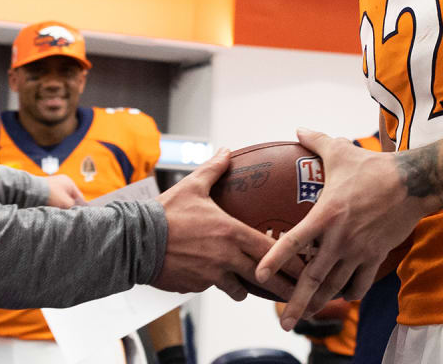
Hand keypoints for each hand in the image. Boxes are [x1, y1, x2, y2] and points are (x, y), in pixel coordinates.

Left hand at [46, 174, 85, 208]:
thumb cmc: (52, 195)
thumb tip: (74, 208)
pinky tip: (51, 206)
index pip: (79, 196)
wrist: (33, 190)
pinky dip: (54, 200)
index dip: (80, 205)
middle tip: (67, 211)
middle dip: (69, 204)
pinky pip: (54, 195)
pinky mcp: (46, 186)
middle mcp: (62, 180)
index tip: (78, 212)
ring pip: (61, 196)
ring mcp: (54, 183)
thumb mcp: (66, 203)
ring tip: (58, 209)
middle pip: (70, 196)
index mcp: (70, 182)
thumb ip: (73, 206)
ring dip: (61, 203)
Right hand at [152, 149, 302, 300]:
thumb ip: (213, 170)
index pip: (269, 249)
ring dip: (245, 288)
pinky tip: (214, 280)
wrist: (136, 241)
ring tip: (252, 288)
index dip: (290, 259)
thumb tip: (225, 151)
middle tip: (298, 293)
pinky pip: (213, 288)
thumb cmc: (165, 213)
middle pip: (263, 276)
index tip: (306, 266)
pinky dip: (216, 285)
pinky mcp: (196, 286)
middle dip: (283, 287)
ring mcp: (211, 275)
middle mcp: (226, 256)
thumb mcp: (192, 186)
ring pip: (239, 289)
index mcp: (230, 232)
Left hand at [256, 129, 422, 330]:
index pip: (295, 242)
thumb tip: (298, 129)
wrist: (415, 183)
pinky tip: (340, 297)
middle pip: (314, 278)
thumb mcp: (341, 151)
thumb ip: (315, 141)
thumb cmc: (375, 166)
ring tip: (305, 316)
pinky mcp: (376, 256)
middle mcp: (340, 238)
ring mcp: (359, 251)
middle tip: (283, 321)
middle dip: (297, 302)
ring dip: (320, 303)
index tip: (260, 276)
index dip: (276, 259)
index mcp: (326, 214)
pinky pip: (360, 284)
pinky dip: (349, 293)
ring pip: (336, 286)